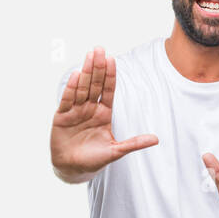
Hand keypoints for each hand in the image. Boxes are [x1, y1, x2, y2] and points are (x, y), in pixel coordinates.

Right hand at [51, 48, 157, 179]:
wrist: (72, 168)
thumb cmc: (94, 159)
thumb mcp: (116, 151)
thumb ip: (133, 143)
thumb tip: (156, 139)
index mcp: (104, 114)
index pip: (108, 91)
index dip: (111, 76)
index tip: (113, 60)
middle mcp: (90, 109)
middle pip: (95, 85)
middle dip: (98, 67)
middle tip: (99, 49)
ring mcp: (76, 111)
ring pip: (82, 88)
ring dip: (86, 72)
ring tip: (89, 56)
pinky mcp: (62, 117)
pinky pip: (67, 100)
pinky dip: (71, 88)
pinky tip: (76, 75)